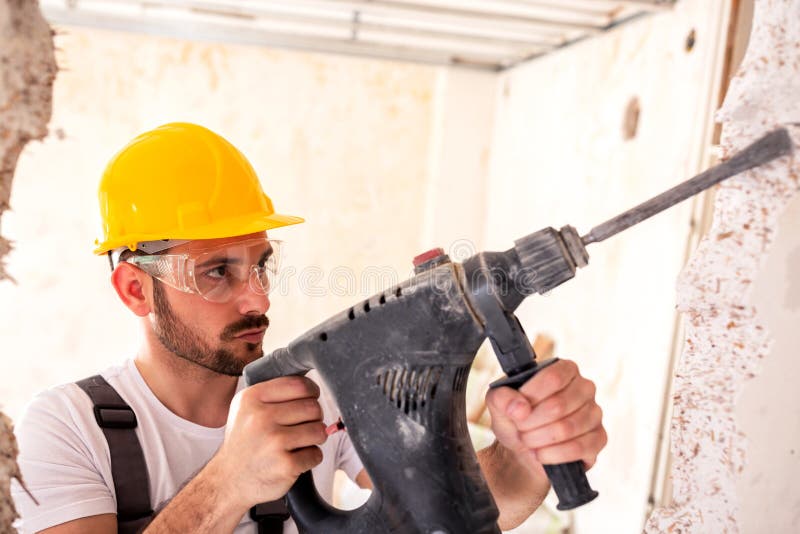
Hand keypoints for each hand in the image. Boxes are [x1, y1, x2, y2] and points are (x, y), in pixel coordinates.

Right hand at [212, 376, 327, 506]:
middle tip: (303, 425)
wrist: (227, 481)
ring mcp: (273, 442)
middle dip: (314, 417)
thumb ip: (273, 392)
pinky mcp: (285, 465)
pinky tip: (294, 459)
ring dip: (315, 438)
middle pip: (313, 407)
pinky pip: (316, 454)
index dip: (312, 392)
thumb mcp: (246, 408)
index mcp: (252, 398)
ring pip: (319, 430)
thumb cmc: (244, 442)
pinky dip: (311, 458)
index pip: (300, 384)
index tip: (310, 399)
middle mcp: (260, 418)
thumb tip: (308, 384)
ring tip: (300, 442)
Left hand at [485, 359, 605, 482]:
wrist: (523, 449)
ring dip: (539, 439)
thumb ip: (502, 397)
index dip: (531, 396)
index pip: (553, 377)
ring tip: (528, 441)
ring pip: (567, 428)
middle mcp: (584, 388)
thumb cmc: (516, 419)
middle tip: (520, 429)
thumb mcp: (499, 403)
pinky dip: (553, 454)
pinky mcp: (598, 439)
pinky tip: (541, 454)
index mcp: (565, 370)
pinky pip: (579, 448)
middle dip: (531, 422)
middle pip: (559, 405)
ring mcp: (595, 414)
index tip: (516, 409)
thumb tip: (520, 408)